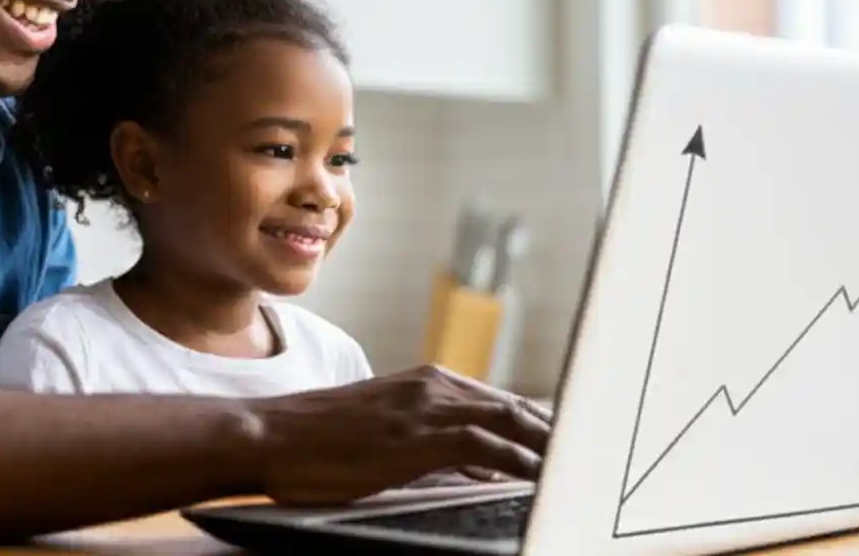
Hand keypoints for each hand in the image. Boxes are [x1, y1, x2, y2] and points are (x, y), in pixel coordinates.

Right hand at [248, 365, 551, 504]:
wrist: (268, 433)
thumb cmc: (317, 440)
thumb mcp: (381, 430)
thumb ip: (427, 440)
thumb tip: (475, 467)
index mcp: (426, 382)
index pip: (499, 401)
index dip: (539, 423)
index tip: (567, 443)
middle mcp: (433, 386)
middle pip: (514, 407)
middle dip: (554, 432)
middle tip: (590, 455)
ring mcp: (425, 408)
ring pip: (507, 421)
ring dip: (547, 446)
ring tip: (579, 468)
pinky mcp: (415, 437)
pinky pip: (482, 447)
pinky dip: (516, 461)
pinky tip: (537, 477)